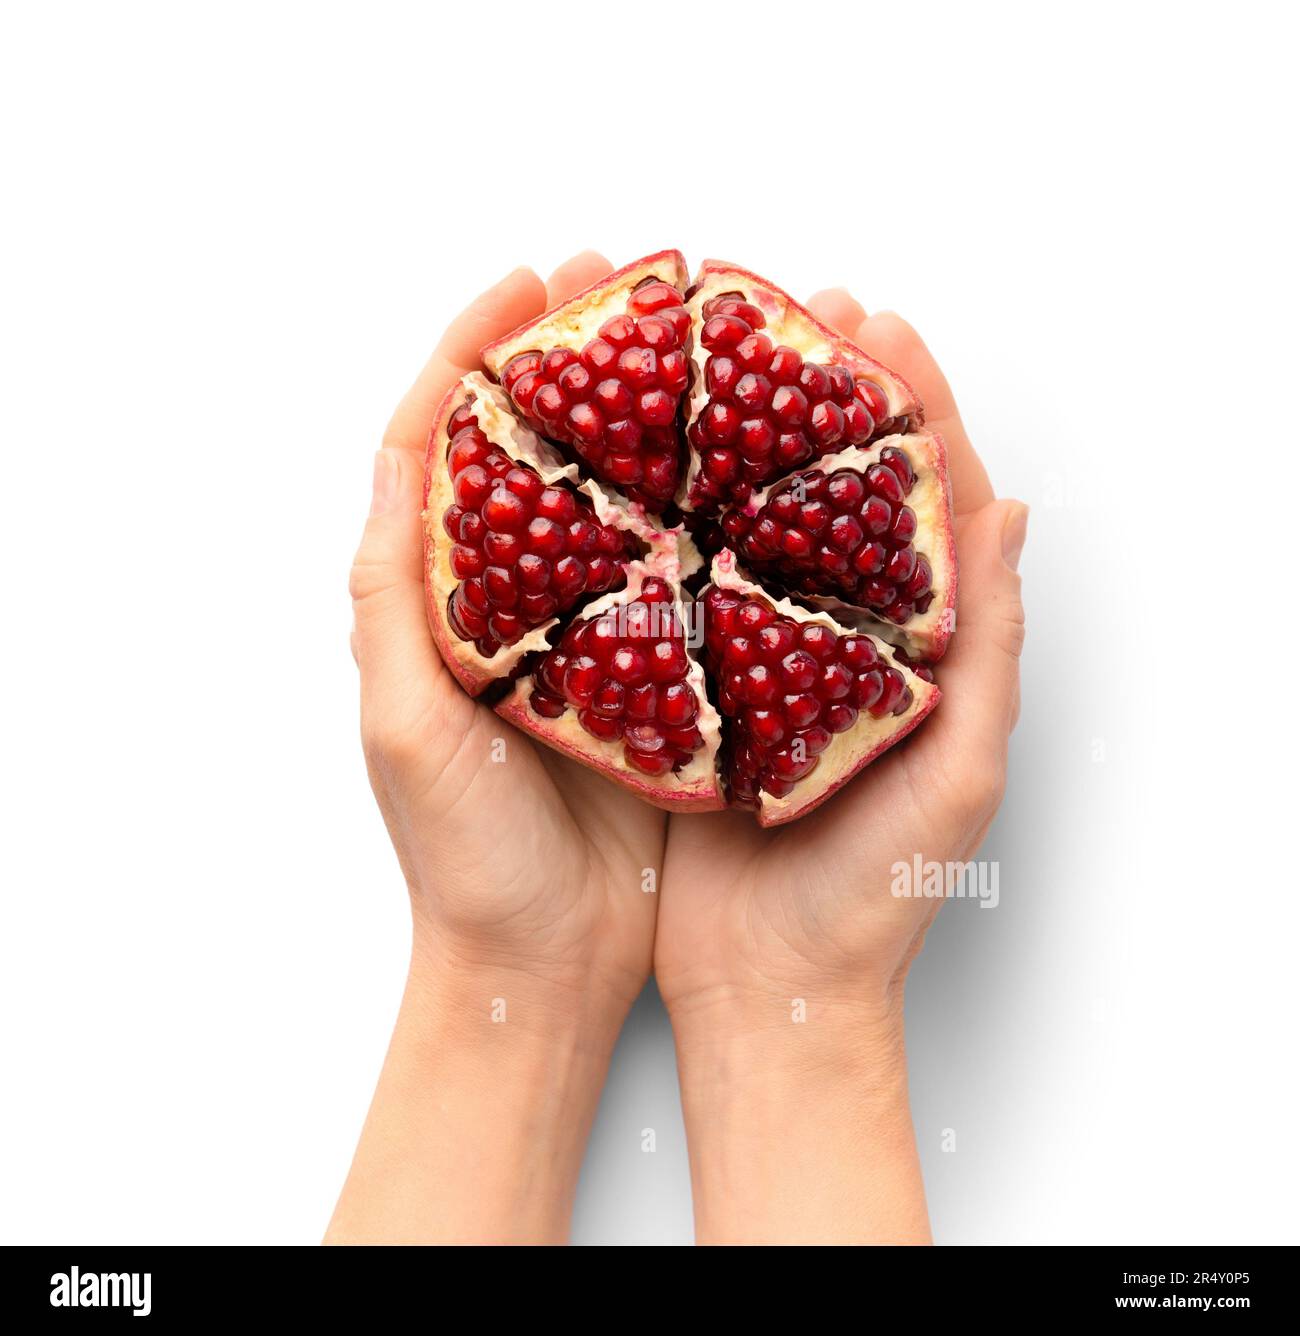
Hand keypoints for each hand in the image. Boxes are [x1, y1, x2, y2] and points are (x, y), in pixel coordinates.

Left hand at [329, 253, 661, 1243]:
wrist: (541, 958)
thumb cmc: (463, 858)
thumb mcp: (403, 724)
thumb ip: (391, 601)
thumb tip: (394, 463)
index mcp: (437, 600)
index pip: (439, 441)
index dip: (476, 348)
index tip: (532, 281)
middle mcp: (514, 601)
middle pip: (537, 446)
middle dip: (576, 353)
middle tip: (630, 277)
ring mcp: (590, 630)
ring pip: (617, 494)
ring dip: (653, 414)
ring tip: (700, 344)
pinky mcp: (654, 671)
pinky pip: (681, 567)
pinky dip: (706, 506)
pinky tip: (746, 465)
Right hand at [654, 291, 1027, 1243]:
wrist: (775, 988)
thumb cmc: (876, 897)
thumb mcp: (958, 771)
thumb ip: (988, 645)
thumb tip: (1007, 513)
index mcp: (921, 645)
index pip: (925, 496)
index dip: (908, 402)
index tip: (874, 322)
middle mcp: (842, 637)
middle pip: (835, 489)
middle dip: (819, 394)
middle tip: (789, 311)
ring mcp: (767, 656)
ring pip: (755, 524)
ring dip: (740, 441)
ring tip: (712, 362)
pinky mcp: (700, 689)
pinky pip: (688, 586)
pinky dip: (674, 524)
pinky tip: (645, 476)